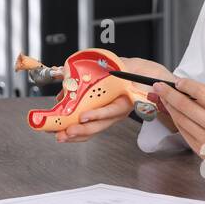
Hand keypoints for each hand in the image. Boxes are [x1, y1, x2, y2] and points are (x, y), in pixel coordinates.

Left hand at [56, 57, 176, 142]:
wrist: (143, 77)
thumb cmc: (133, 71)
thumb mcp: (124, 66)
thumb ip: (105, 69)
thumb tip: (75, 72)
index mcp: (126, 100)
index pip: (111, 110)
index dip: (97, 114)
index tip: (83, 117)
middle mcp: (118, 112)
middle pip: (100, 125)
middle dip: (82, 130)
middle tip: (66, 132)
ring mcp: (110, 117)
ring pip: (94, 130)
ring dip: (76, 135)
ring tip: (60, 137)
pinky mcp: (103, 118)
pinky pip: (90, 128)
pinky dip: (77, 131)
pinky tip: (63, 132)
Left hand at [151, 77, 204, 180]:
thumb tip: (189, 91)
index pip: (202, 93)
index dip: (186, 85)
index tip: (177, 80)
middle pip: (186, 106)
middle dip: (168, 94)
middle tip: (159, 86)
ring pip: (181, 120)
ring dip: (169, 107)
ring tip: (162, 98)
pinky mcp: (201, 152)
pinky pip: (183, 133)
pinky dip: (176, 121)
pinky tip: (172, 114)